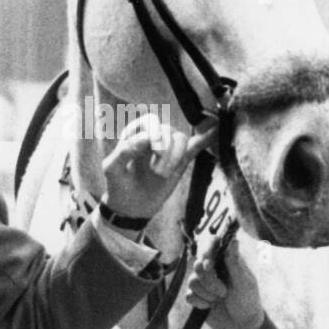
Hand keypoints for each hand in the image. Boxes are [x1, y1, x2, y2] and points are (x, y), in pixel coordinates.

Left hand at [100, 114, 215, 220]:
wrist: (131, 207)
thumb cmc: (118, 185)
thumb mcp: (113, 169)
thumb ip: (124, 152)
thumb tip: (144, 138)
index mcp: (135, 132)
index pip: (151, 121)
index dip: (155, 134)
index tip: (155, 152)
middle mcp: (153, 135)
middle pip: (168, 130)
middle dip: (166, 150)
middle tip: (158, 171)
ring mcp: (169, 148)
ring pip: (181, 139)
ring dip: (175, 156)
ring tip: (164, 174)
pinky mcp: (182, 159)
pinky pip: (195, 146)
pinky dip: (204, 139)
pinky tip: (214, 132)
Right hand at [185, 230, 264, 328]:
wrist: (241, 325)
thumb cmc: (247, 300)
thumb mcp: (244, 282)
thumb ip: (235, 263)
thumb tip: (234, 240)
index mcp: (226, 260)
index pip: (211, 244)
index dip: (206, 252)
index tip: (210, 266)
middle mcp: (213, 268)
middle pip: (197, 264)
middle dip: (209, 281)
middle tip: (223, 292)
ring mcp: (203, 282)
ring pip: (192, 280)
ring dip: (207, 294)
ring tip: (220, 299)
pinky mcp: (196, 296)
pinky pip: (189, 295)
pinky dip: (200, 302)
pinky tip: (210, 306)